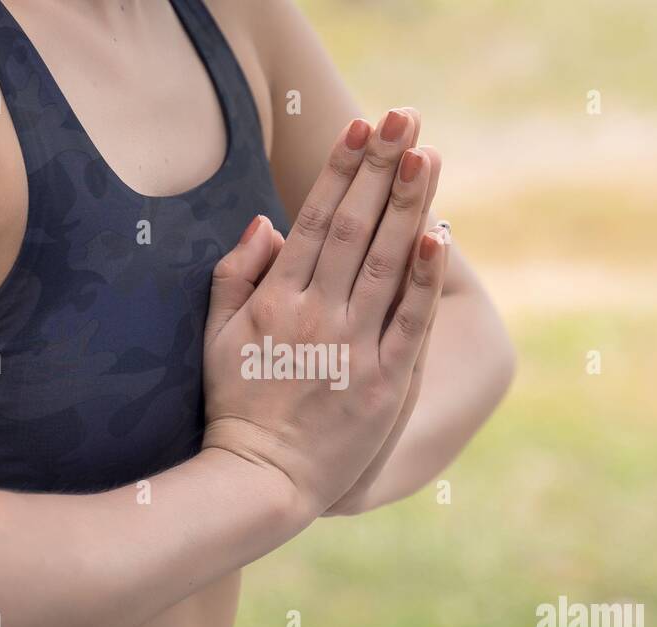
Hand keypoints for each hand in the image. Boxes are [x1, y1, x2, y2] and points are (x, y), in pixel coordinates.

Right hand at [202, 110, 446, 517]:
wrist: (262, 479)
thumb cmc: (236, 405)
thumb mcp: (217, 336)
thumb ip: (234, 276)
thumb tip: (265, 221)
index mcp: (277, 300)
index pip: (314, 220)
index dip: (340, 170)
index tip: (360, 128)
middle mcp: (316, 315)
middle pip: (355, 228)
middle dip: (381, 168)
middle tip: (404, 116)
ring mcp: (353, 348)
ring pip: (386, 263)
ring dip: (409, 205)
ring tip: (428, 154)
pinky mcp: (385, 383)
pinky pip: (409, 321)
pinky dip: (423, 278)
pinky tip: (439, 235)